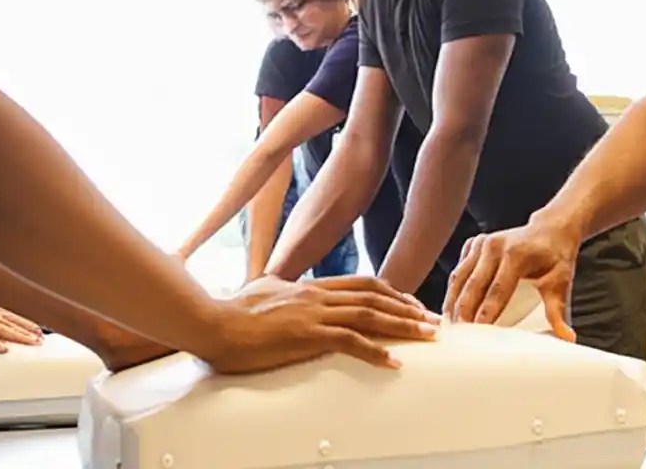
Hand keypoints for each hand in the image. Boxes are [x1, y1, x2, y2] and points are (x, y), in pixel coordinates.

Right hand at [202, 275, 439, 373]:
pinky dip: (375, 351)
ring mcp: (313, 313)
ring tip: (427, 336)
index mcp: (310, 286)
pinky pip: (350, 340)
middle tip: (433, 320)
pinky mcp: (306, 334)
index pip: (362, 284)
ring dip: (403, 326)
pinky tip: (392, 361)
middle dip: (408, 309)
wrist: (212, 322)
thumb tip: (281, 286)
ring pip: (370, 315)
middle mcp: (317, 294)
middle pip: (375, 296)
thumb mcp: (263, 291)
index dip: (392, 293)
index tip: (411, 304)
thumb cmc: (230, 312)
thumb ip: (280, 289)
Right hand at [442, 220, 580, 341]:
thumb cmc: (556, 257)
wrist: (550, 229)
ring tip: (449, 323)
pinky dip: (454, 288)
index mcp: (515, 254)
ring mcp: (482, 242)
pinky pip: (459, 269)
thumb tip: (567, 337)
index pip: (497, 289)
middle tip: (458, 334)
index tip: (477, 331)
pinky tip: (450, 306)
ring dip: (452, 300)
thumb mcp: (560, 282)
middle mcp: (494, 245)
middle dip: (464, 310)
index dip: (486, 311)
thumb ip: (558, 310)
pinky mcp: (474, 243)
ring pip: (460, 276)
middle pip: (474, 284)